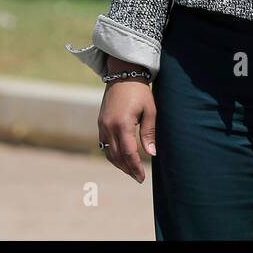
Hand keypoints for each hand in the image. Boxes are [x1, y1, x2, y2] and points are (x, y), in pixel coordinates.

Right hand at [97, 56, 155, 182]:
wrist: (123, 73)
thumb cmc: (140, 91)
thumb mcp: (150, 110)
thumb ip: (149, 132)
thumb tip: (152, 153)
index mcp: (122, 124)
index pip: (128, 152)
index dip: (135, 167)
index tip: (142, 177)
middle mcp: (108, 126)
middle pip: (116, 156)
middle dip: (127, 169)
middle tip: (138, 178)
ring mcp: (102, 125)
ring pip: (108, 152)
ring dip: (119, 164)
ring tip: (130, 171)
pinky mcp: (100, 122)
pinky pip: (103, 144)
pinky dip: (112, 154)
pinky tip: (121, 158)